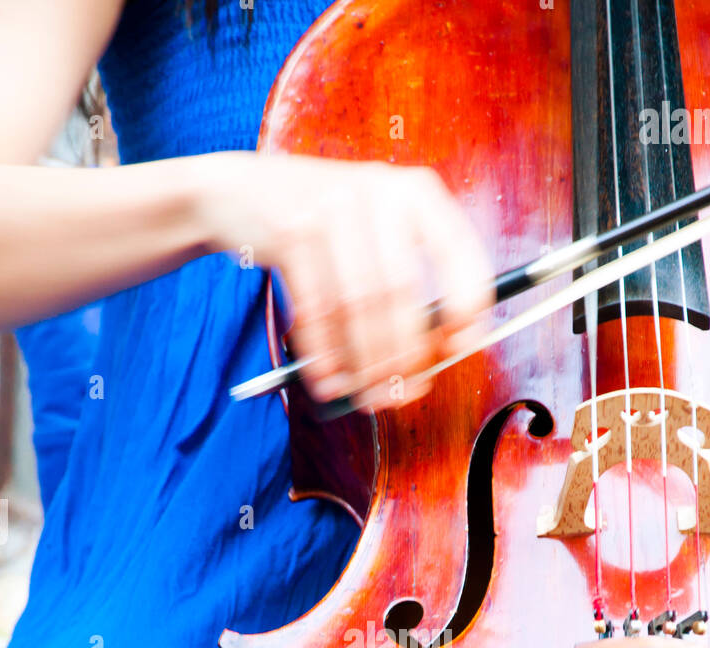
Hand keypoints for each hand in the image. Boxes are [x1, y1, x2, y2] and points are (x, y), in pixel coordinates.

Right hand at [203, 152, 494, 410]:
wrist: (242, 192)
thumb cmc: (326, 228)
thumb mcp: (378, 233)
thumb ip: (413, 283)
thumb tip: (444, 352)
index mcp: (417, 193)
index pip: (460, 254)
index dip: (466, 310)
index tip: (458, 349)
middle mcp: (380, 191)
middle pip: (400, 291)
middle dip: (402, 356)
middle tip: (401, 393)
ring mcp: (332, 207)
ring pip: (357, 306)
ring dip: (363, 364)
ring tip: (366, 394)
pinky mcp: (292, 230)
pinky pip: (315, 310)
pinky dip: (325, 355)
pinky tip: (331, 380)